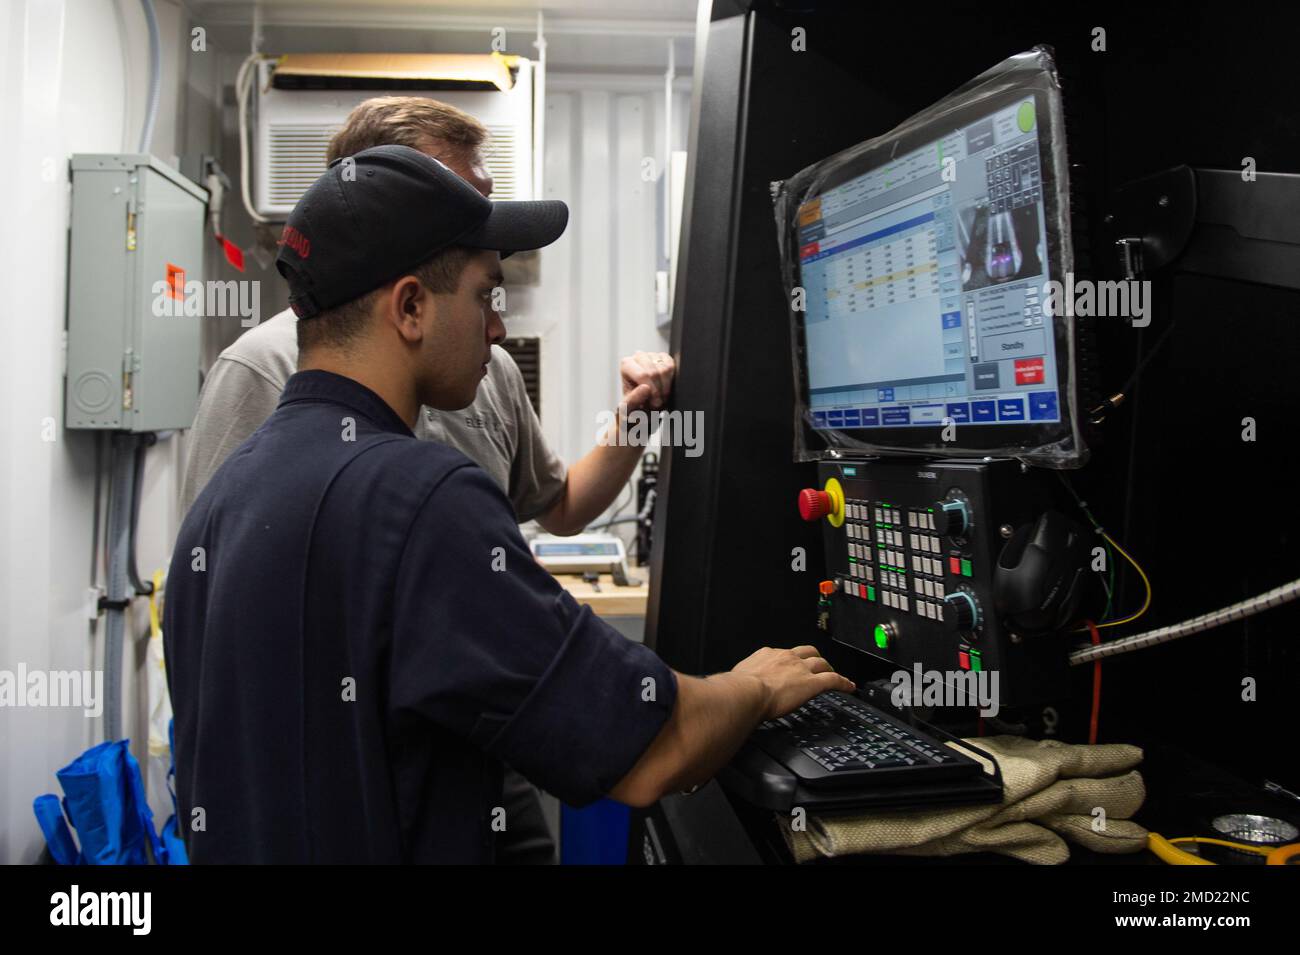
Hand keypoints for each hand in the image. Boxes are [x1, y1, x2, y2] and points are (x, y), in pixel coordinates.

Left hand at [620, 351, 675, 414]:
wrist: (644, 406)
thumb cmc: (634, 407)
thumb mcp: (630, 409)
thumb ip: (634, 400)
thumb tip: (646, 388)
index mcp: (626, 364)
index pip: (643, 375)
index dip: (652, 391)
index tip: (654, 404)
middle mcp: (639, 357)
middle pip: (654, 372)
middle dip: (659, 391)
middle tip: (657, 403)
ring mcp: (652, 355)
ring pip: (665, 369)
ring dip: (666, 387)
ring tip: (660, 397)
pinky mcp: (664, 357)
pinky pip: (672, 366)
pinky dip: (671, 380)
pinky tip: (665, 387)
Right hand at [730, 645, 854, 720]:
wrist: (746, 693)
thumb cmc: (738, 689)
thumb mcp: (737, 678)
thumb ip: (742, 680)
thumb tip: (734, 688)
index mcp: (767, 655)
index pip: (783, 654)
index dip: (791, 659)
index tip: (791, 665)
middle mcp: (786, 658)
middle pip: (807, 652)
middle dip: (814, 658)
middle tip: (818, 665)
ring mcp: (800, 669)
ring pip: (821, 664)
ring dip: (829, 669)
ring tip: (833, 674)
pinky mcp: (812, 683)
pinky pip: (833, 680)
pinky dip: (843, 683)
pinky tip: (849, 687)